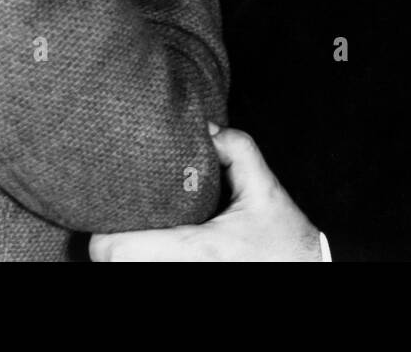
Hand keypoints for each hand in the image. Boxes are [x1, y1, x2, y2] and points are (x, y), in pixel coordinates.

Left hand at [89, 124, 321, 261]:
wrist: (306, 272)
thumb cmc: (284, 239)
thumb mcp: (265, 187)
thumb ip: (238, 149)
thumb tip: (205, 127)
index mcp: (197, 249)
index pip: (118, 251)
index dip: (104, 234)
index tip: (108, 214)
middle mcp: (183, 271)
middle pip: (112, 265)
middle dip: (113, 239)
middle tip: (120, 217)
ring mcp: (182, 280)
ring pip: (128, 270)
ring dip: (129, 252)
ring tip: (138, 229)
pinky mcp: (185, 282)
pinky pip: (147, 272)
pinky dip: (145, 259)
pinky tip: (154, 245)